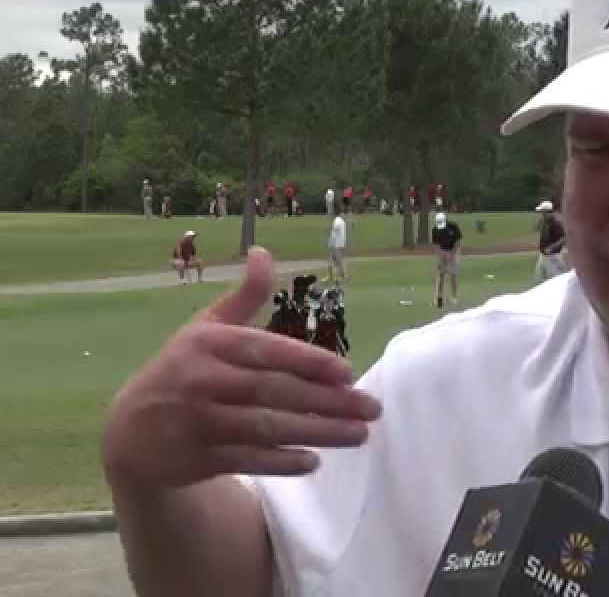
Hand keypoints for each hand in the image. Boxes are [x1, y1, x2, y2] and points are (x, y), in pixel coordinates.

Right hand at [102, 247, 381, 490]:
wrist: (130, 433)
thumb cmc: (183, 371)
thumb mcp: (205, 330)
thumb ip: (244, 297)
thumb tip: (264, 252)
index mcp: (208, 344)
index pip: (266, 351)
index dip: (308, 361)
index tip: (349, 372)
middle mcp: (201, 380)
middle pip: (274, 391)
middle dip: (328, 401)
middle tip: (371, 408)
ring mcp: (198, 422)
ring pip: (267, 428)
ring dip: (318, 433)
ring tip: (359, 434)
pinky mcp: (197, 459)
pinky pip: (248, 460)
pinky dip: (281, 462)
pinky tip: (315, 461)